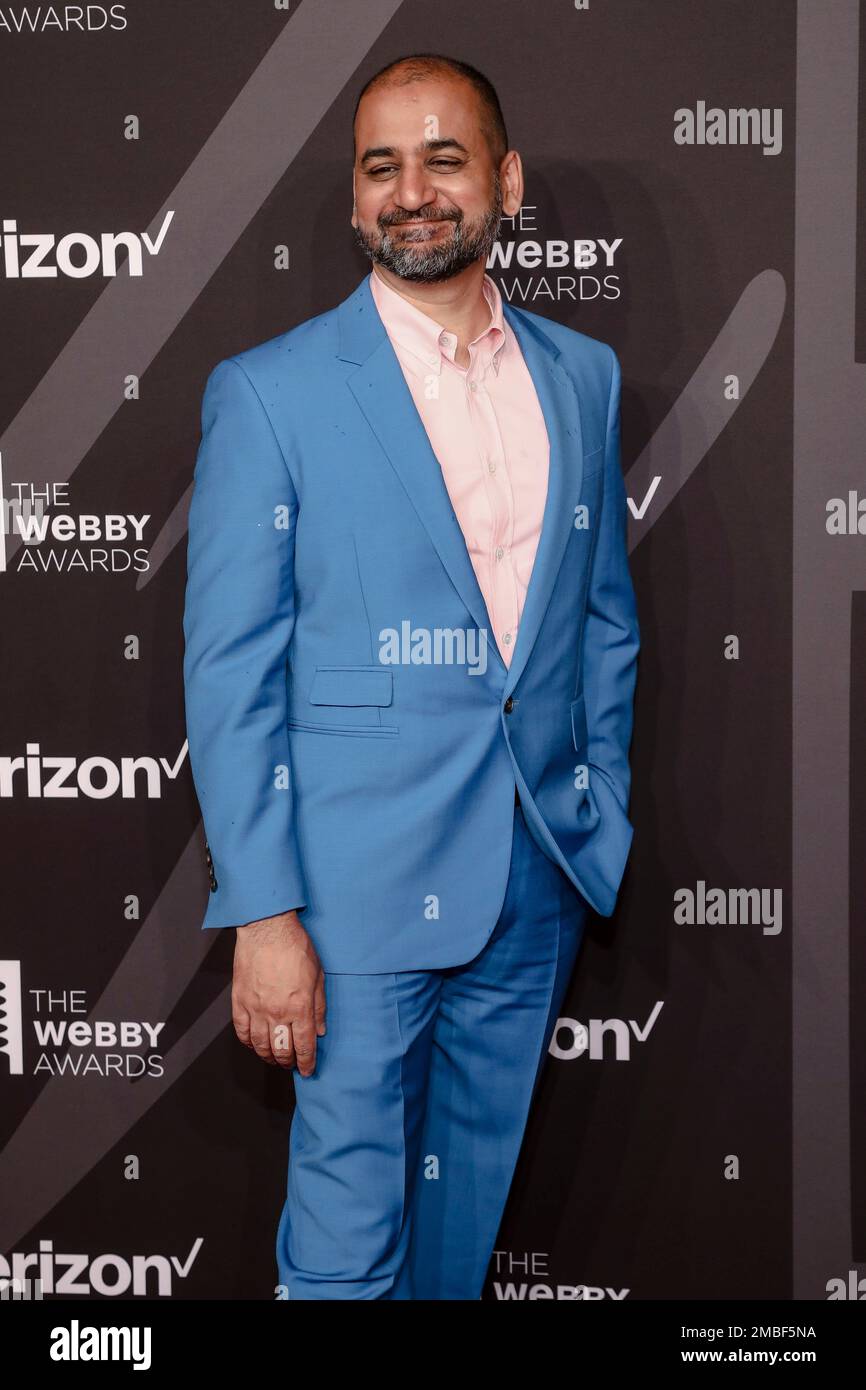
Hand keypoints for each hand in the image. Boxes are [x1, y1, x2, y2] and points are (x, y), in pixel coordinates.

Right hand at [231, 910, 325, 1074]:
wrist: (267, 929)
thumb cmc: (295, 947)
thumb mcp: (318, 975)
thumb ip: (319, 1006)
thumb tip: (320, 1029)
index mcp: (299, 1007)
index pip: (304, 1045)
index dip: (306, 1062)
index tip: (307, 1070)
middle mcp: (277, 1012)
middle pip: (281, 1050)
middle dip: (288, 1061)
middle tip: (291, 1064)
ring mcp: (256, 1008)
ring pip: (260, 1045)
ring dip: (268, 1056)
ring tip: (274, 1058)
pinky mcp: (240, 1001)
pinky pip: (241, 1031)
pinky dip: (248, 1042)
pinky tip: (253, 1044)